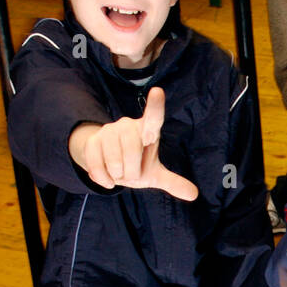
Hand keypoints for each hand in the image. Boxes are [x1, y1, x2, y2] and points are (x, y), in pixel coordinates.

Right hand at [68, 87, 198, 200]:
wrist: (107, 166)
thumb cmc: (135, 165)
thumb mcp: (154, 174)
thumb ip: (173, 182)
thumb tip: (194, 194)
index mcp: (147, 130)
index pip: (153, 116)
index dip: (155, 105)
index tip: (157, 91)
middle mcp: (128, 125)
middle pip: (132, 150)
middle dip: (132, 171)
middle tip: (131, 173)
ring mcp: (108, 131)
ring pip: (114, 160)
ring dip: (118, 175)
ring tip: (118, 172)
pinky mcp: (92, 141)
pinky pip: (97, 165)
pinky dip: (103, 179)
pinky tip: (107, 178)